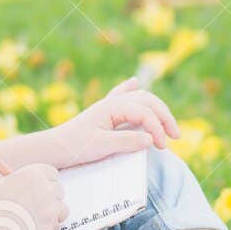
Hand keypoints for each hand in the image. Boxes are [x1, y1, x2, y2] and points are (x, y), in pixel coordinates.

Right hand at [0, 163, 66, 229]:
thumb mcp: (8, 183)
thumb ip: (28, 184)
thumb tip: (42, 187)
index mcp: (34, 173)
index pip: (53, 175)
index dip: (47, 184)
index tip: (42, 191)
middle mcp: (45, 188)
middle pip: (59, 191)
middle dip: (50, 199)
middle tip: (36, 208)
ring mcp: (49, 208)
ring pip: (62, 210)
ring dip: (52, 214)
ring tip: (32, 220)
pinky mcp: (49, 226)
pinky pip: (54, 226)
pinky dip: (45, 229)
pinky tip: (29, 229)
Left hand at [49, 76, 180, 165]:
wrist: (55, 147)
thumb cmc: (76, 146)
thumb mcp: (102, 146)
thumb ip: (127, 142)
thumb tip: (151, 139)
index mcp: (113, 106)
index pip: (145, 112)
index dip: (158, 128)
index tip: (163, 146)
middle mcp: (113, 101)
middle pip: (148, 101)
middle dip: (164, 117)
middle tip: (175, 137)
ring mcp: (109, 105)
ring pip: (140, 98)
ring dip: (156, 109)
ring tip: (167, 124)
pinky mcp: (105, 112)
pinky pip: (121, 95)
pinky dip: (130, 89)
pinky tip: (134, 82)